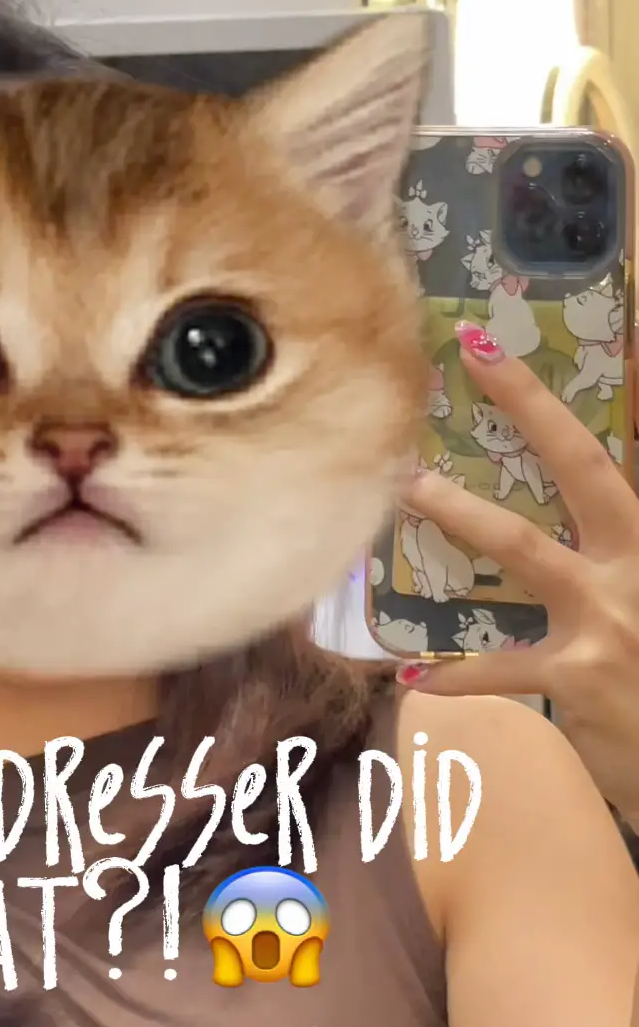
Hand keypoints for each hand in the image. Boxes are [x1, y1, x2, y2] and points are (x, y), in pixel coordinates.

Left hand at [399, 322, 638, 829]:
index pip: (605, 462)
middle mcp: (638, 569)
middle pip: (586, 471)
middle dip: (532, 411)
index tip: (493, 349)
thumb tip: (553, 533)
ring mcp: (611, 619)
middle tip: (470, 364)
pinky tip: (413, 678)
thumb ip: (606, 562)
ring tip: (411, 488)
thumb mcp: (636, 601)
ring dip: (462, 513)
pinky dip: (453, 678)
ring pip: (525, 548)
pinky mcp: (580, 678)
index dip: (551, 404)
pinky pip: (499, 669)